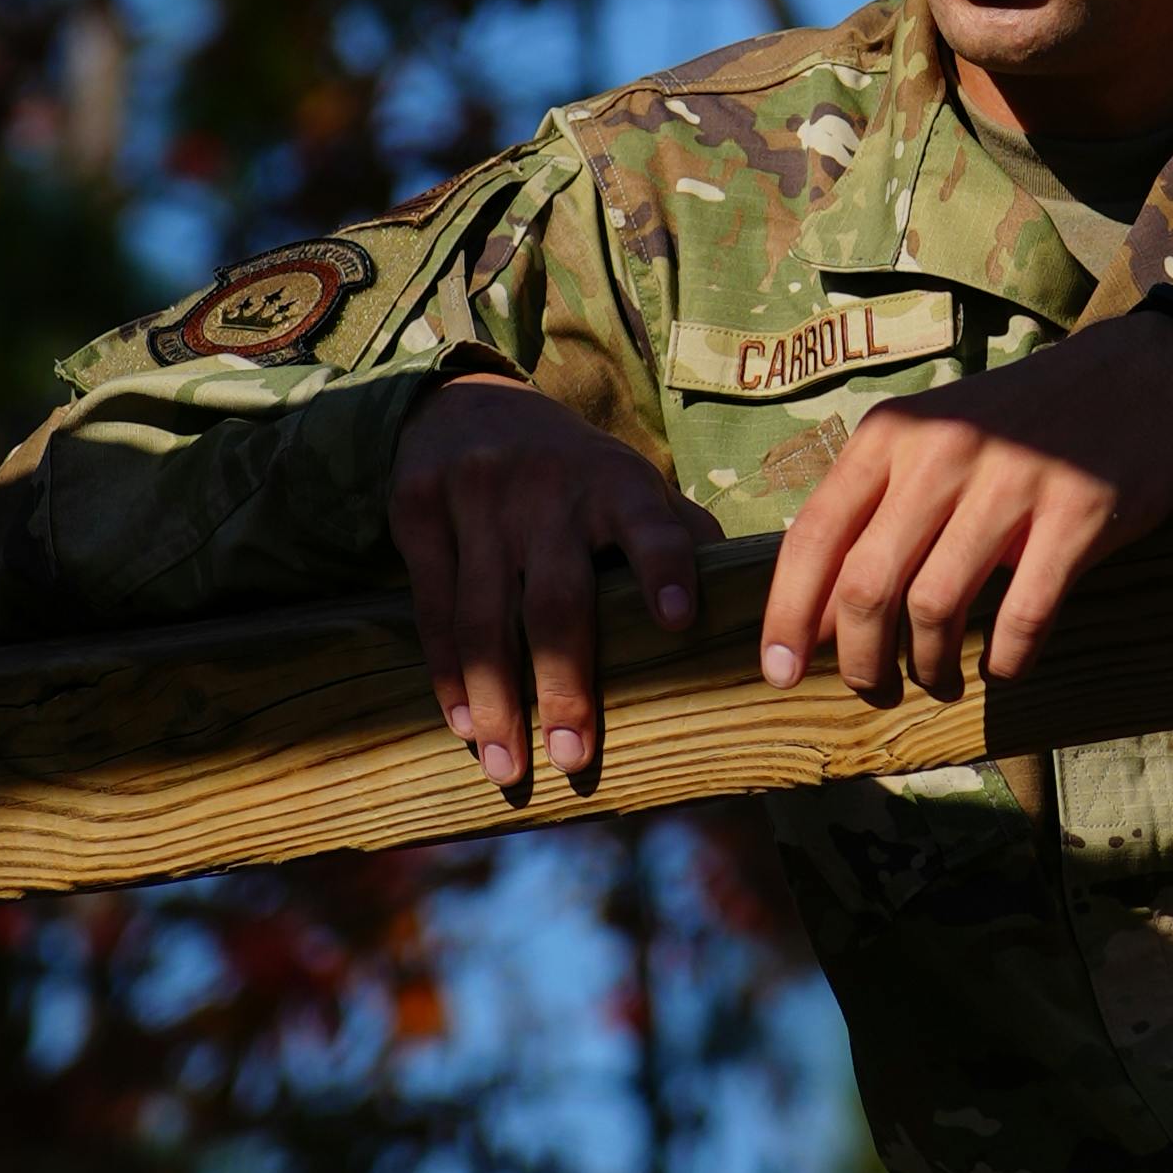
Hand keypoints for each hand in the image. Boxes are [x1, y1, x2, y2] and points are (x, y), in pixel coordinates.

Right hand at [387, 373, 723, 799]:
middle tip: (574, 760)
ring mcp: (479, 497)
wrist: (465, 402)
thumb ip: (680, 537)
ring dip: (496, 701)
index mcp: (617, 482)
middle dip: (565, 686)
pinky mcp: (419, 510)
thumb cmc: (573, 472)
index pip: (650, 526)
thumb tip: (752, 605)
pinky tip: (463, 725)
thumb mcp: (630, 483)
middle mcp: (549, 488)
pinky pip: (433, 605)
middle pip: (557, 600)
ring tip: (508, 769)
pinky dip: (448, 672)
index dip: (664, 569)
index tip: (680, 622)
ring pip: (485, 616)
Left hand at [763, 318, 1172, 710]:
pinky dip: (1005, 659)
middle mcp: (944, 450)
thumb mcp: (931, 444)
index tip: (779, 674)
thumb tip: (816, 622)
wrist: (1137, 377)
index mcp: (893, 433)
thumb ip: (873, 515)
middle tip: (873, 689)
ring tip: (938, 680)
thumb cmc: (1016, 427)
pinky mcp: (1078, 513)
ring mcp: (1014, 480)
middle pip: (868, 585)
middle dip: (859, 660)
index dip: (787, 616)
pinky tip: (1005, 665)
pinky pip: (1021, 617)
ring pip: (937, 608)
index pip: (815, 536)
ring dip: (930, 666)